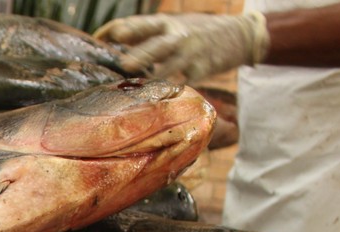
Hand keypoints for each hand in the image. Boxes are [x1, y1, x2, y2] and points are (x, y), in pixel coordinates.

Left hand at [94, 12, 270, 82]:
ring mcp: (191, 54)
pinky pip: (185, 84)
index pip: (138, 24)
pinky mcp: (202, 70)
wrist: (241, 35)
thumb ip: (143, 33)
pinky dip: (173, 92)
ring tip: (140, 87)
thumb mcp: (172, 25)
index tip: (98, 38)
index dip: (117, 30)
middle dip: (142, 54)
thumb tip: (111, 36)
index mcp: (166, 23)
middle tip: (125, 63)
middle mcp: (178, 36)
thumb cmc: (196, 31)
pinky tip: (160, 102)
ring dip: (156, 78)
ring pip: (172, 67)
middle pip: (157, 44)